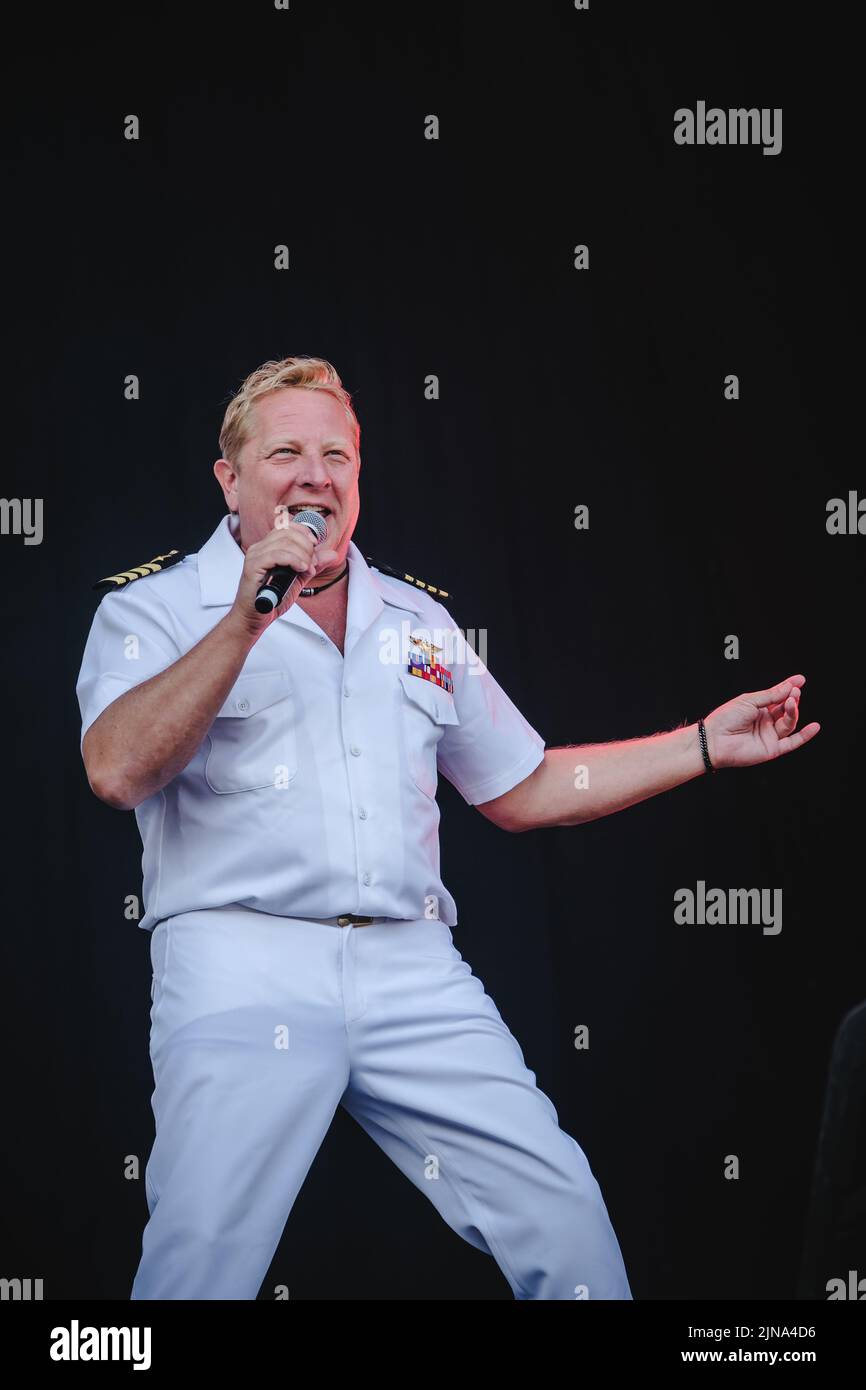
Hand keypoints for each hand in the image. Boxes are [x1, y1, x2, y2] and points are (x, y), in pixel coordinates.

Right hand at [229, 521, 340, 638]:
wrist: (255, 618)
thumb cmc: (273, 599)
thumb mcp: (298, 579)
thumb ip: (313, 565)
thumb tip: (332, 554)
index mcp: (268, 547)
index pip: (287, 526)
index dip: (304, 532)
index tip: (315, 545)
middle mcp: (260, 547)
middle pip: (288, 532)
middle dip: (306, 547)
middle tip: (311, 564)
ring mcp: (255, 556)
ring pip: (284, 542)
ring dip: (302, 555)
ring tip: (306, 569)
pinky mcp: (252, 567)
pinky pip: (275, 555)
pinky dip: (293, 559)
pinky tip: (300, 569)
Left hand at [703, 674, 819, 769]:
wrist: (714, 739)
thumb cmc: (726, 718)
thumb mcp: (750, 701)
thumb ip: (772, 695)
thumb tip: (791, 686)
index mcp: (758, 708)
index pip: (778, 696)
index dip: (789, 687)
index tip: (801, 679)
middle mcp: (765, 722)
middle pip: (785, 709)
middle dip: (791, 699)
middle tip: (794, 691)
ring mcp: (769, 735)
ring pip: (789, 723)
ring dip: (792, 711)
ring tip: (790, 702)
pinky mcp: (772, 749)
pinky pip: (792, 743)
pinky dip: (804, 736)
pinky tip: (814, 727)